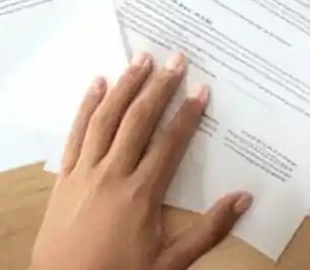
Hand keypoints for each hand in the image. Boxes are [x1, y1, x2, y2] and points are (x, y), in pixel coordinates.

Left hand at [30, 52, 252, 269]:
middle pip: (138, 121)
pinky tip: (96, 85)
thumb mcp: (171, 263)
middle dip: (159, 88)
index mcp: (142, 194)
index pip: (170, 143)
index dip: (188, 114)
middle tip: (175, 59)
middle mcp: (113, 175)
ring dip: (125, 87)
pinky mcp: (65, 178)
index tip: (201, 89)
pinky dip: (87, 107)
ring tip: (140, 60)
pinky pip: (76, 134)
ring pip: (106, 119)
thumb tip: (243, 199)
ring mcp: (85, 173)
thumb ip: (209, 231)